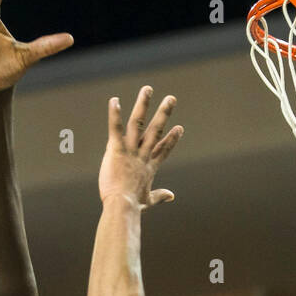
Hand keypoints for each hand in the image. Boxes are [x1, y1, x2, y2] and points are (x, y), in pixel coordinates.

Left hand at [100, 86, 182, 209]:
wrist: (122, 207)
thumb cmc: (132, 207)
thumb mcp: (148, 201)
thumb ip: (160, 196)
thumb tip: (172, 196)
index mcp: (149, 167)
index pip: (164, 150)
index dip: (172, 139)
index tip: (180, 128)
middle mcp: (142, 155)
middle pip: (156, 130)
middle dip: (164, 113)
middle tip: (171, 98)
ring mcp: (131, 151)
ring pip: (138, 124)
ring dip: (143, 105)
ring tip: (147, 89)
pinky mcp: (117, 150)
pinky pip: (116, 129)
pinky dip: (115, 115)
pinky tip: (114, 100)